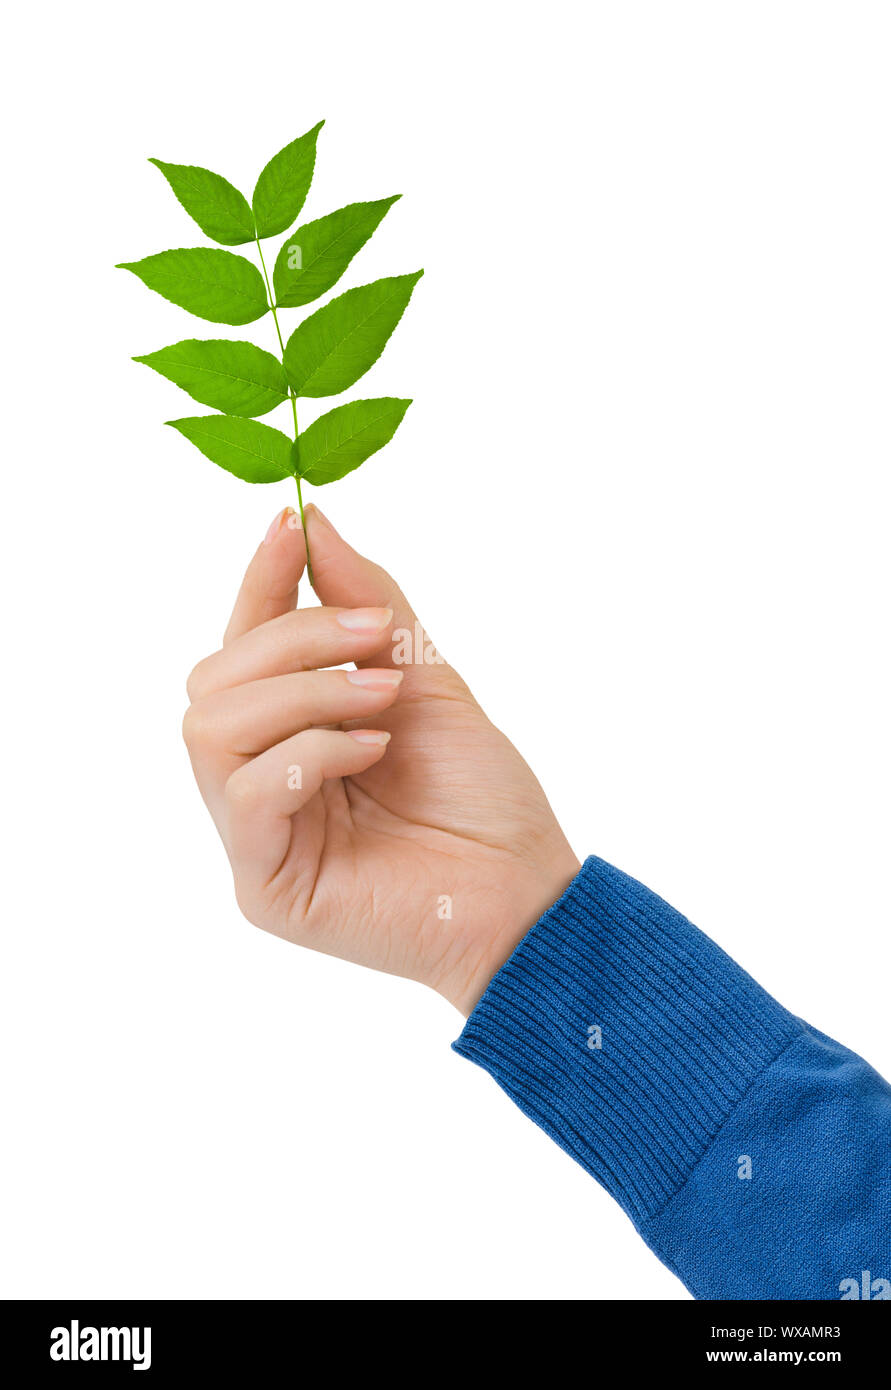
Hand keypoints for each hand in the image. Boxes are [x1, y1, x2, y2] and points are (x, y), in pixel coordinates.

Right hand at [183, 505, 579, 1013]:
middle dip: (291, 641)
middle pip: (211, 683)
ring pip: (212, 729)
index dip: (258, 584)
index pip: (242, 648)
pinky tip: (373, 751)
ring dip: (303, 693)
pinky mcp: (266, 886)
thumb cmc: (481, 796)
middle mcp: (262, 780)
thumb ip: (368, 607)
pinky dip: (311, 753)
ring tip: (382, 699)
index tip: (288, 524)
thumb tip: (314, 524)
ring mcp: (258, 835)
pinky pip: (248, 794)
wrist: (528, 891)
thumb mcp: (426, 680)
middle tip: (376, 641)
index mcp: (291, 733)